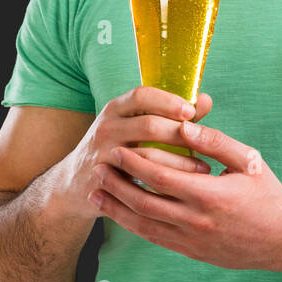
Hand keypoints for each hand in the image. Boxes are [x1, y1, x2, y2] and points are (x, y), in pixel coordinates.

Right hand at [54, 86, 213, 221]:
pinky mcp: (105, 181)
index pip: (141, 95)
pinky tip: (183, 186)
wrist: (75, 182)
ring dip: (180, 162)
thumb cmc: (116, 147)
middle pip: (148, 125)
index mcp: (116, 108)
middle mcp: (107, 127)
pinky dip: (165, 183)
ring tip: (203, 168)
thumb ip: (169, 113)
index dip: (168, 101)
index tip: (192, 111)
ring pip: (147, 156)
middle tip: (206, 145)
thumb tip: (206, 100)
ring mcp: (103, 154)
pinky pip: (140, 182)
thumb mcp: (133, 124)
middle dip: (180, 134)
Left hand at [89, 113, 281, 272]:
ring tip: (96, 193)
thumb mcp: (248, 160)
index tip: (119, 148)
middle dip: (117, 183)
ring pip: (143, 225)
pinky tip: (120, 214)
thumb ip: (215, 142)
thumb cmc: (268, 194)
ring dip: (116, 208)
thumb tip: (184, 124)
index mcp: (210, 195)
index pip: (161, 177)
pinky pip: (154, 238)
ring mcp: (192, 241)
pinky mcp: (191, 253)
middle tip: (98, 167)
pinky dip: (133, 225)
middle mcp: (197, 221)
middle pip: (144, 202)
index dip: (135, 163)